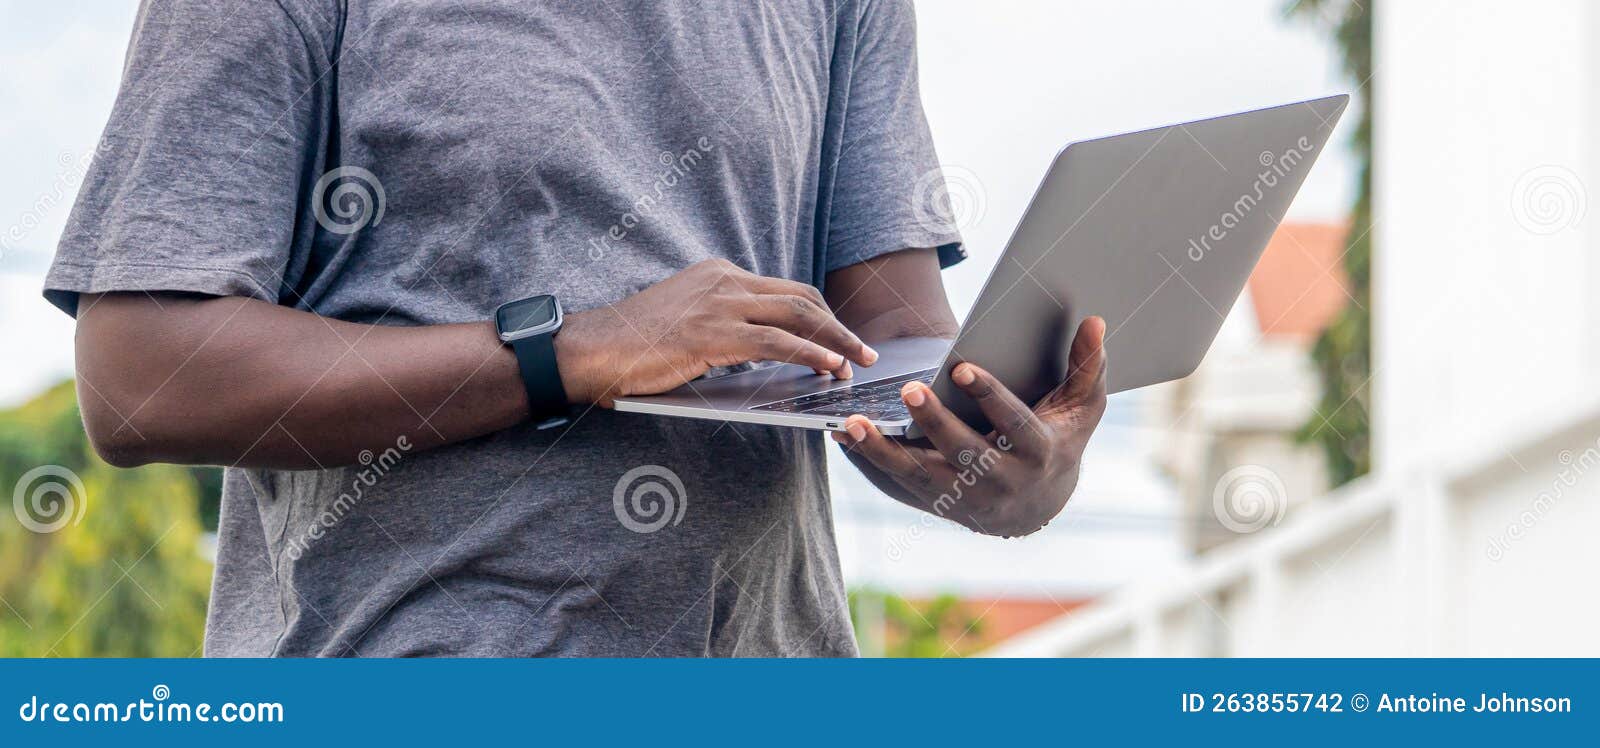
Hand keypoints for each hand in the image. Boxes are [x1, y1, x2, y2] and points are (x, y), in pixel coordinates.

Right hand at [556, 258, 877, 405]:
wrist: (591, 350)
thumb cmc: (633, 347)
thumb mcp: (685, 322)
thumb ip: (722, 326)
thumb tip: (761, 354)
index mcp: (718, 274)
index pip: (784, 290)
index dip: (819, 315)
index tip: (840, 336)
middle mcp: (724, 280)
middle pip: (801, 298)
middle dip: (838, 327)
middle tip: (863, 352)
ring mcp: (719, 303)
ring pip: (797, 316)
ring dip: (835, 343)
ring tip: (857, 365)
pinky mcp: (713, 332)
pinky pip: (776, 342)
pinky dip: (810, 354)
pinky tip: (828, 369)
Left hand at [834, 317, 1108, 536]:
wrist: (1037, 508)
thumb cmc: (1058, 442)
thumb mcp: (1082, 409)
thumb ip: (1088, 367)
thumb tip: (1096, 321)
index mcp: (1037, 454)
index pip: (1013, 425)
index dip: (989, 397)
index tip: (961, 368)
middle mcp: (1000, 482)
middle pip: (962, 454)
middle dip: (934, 423)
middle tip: (907, 390)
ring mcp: (963, 498)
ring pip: (919, 477)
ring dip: (883, 451)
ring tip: (854, 423)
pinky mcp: (934, 504)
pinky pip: (897, 486)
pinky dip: (870, 463)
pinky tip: (845, 437)